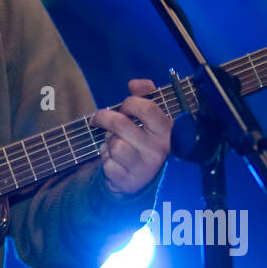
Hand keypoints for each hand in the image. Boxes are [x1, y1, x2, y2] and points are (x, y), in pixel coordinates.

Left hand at [92, 79, 170, 198]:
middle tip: (99, 119)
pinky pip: (108, 165)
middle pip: (121, 124)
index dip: (129, 103)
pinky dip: (106, 161)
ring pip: (114, 145)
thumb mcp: (149, 118)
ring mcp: (146, 168)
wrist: (141, 178)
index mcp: (167, 131)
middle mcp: (160, 150)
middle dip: (104, 118)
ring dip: (107, 143)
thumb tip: (134, 84)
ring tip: (114, 145)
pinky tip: (115, 163)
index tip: (123, 106)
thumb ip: (145, 96)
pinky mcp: (130, 183)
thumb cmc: (143, 140)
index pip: (147, 108)